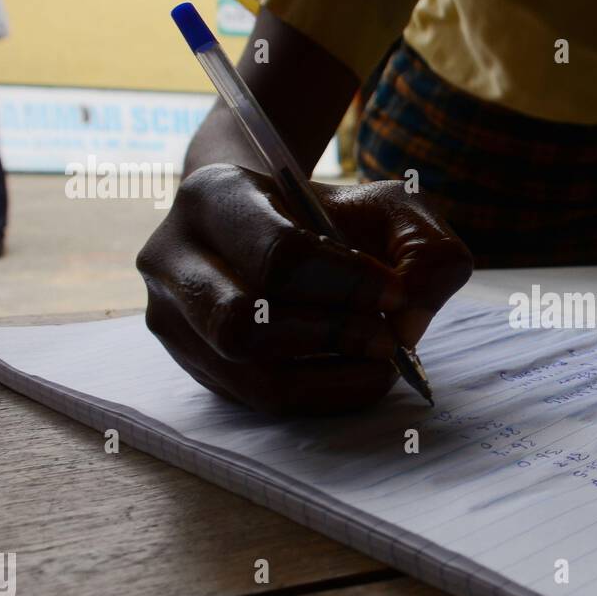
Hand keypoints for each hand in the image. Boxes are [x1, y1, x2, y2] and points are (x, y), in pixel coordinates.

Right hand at [136, 164, 472, 414]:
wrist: (272, 226)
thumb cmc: (332, 216)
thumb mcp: (390, 208)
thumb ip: (423, 251)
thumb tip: (408, 321)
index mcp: (213, 197)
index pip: (277, 254)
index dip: (346, 283)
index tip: (397, 293)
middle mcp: (172, 259)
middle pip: (243, 320)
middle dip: (331, 335)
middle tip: (388, 339)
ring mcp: (174, 318)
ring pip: (247, 370)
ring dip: (328, 374)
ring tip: (381, 361)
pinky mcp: (194, 364)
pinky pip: (257, 398)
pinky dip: (320, 394)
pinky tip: (359, 375)